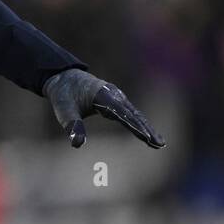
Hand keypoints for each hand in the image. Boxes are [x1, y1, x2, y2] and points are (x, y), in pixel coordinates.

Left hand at [42, 68, 165, 149]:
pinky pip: (131, 114)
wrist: (64, 78)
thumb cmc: (64, 96)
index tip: (146, 137)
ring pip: (135, 114)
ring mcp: (117, 97)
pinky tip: (148, 135)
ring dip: (147, 128)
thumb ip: (72, 125)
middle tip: (159, 144)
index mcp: (102, 96)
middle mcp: (114, 95)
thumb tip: (77, 144)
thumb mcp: (64, 110)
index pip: (121, 113)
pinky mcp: (117, 101)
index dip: (134, 126)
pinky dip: (140, 124)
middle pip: (133, 114)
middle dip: (146, 129)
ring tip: (159, 144)